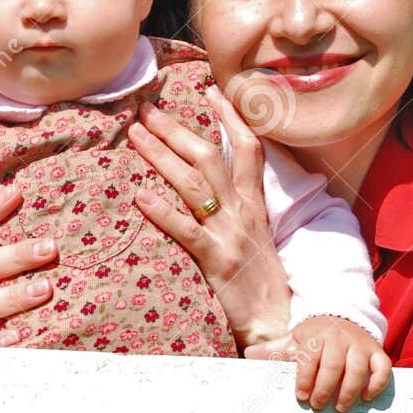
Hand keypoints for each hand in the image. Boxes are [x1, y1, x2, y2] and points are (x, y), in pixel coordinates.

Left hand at [127, 84, 292, 349]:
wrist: (278, 322)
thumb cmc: (260, 282)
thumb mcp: (255, 235)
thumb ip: (238, 207)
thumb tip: (215, 184)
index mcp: (254, 204)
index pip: (246, 148)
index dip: (230, 116)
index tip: (209, 90)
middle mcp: (243, 212)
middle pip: (209, 156)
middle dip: (176, 129)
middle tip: (146, 109)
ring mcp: (229, 234)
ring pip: (193, 183)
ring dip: (161, 155)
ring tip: (134, 135)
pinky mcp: (216, 261)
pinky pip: (186, 230)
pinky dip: (162, 210)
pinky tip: (139, 195)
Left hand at [245, 315, 391, 412]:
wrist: (343, 314)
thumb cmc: (315, 334)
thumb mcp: (293, 338)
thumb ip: (273, 349)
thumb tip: (248, 354)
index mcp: (316, 335)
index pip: (309, 357)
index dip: (305, 378)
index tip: (301, 396)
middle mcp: (340, 338)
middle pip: (334, 365)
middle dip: (325, 388)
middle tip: (319, 406)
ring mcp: (360, 345)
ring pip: (358, 368)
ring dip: (350, 390)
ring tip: (340, 407)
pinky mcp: (377, 351)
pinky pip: (383, 368)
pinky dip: (377, 383)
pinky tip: (366, 396)